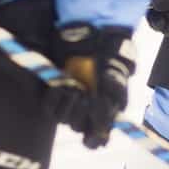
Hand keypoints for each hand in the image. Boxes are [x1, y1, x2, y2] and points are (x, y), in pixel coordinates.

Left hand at [45, 24, 136, 147]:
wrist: (91, 30)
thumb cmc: (109, 50)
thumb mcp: (119, 70)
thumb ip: (116, 92)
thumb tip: (108, 116)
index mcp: (104, 109)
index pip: (98, 138)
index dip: (96, 138)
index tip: (96, 128)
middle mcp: (85, 108)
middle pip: (79, 128)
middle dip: (82, 115)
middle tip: (85, 96)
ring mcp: (69, 100)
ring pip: (64, 120)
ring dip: (69, 106)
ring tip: (75, 86)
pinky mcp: (53, 91)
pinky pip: (49, 107)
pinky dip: (55, 98)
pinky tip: (63, 81)